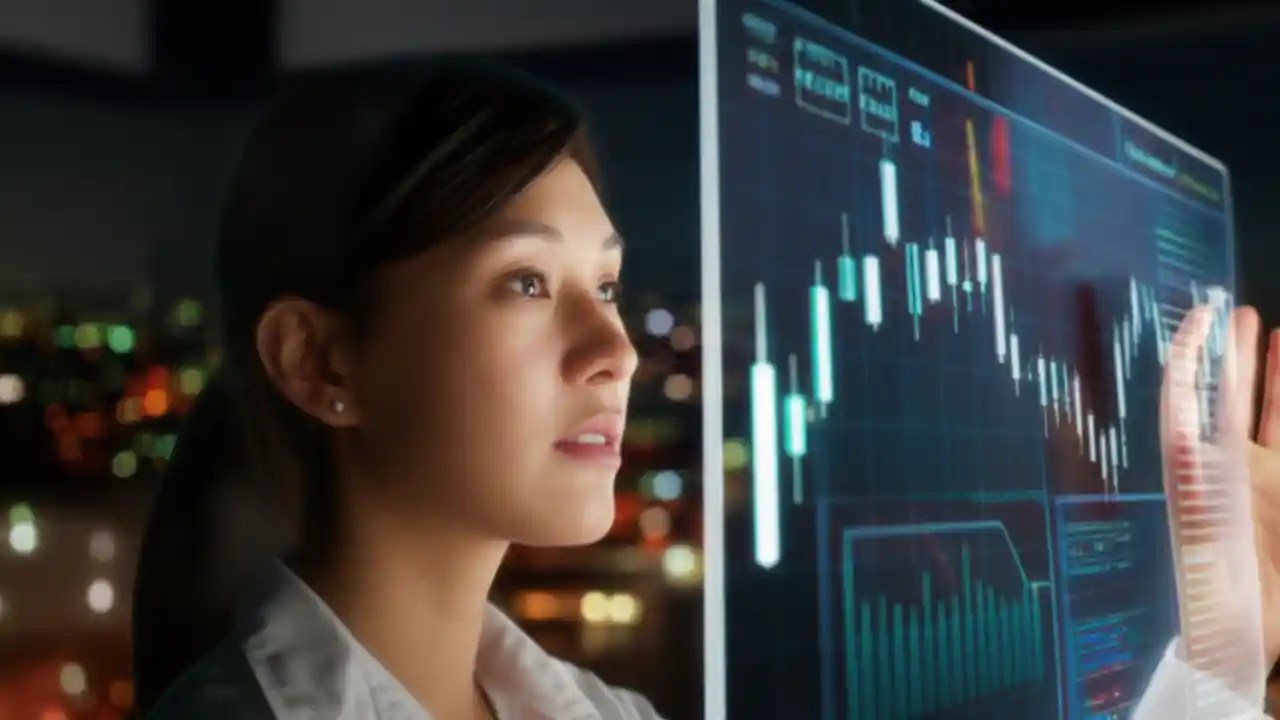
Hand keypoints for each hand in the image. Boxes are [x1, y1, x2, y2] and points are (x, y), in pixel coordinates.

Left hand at [1159, 305, 1273, 702]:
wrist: (1249, 635)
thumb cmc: (1219, 590)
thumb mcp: (1203, 527)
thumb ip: (1199, 485)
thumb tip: (1193, 446)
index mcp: (1191, 467)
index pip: (1183, 396)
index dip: (1188, 353)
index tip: (1197, 314)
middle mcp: (1222, 464)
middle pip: (1224, 393)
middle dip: (1229, 353)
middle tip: (1235, 311)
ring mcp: (1257, 477)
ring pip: (1263, 410)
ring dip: (1268, 372)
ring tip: (1270, 329)